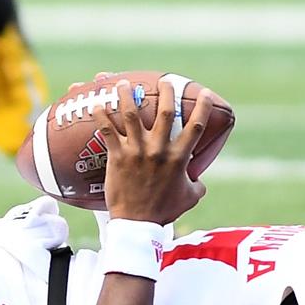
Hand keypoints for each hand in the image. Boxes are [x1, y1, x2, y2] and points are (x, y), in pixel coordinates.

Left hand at [100, 79, 210, 224]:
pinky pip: (107, 131)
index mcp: (179, 158)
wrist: (137, 223)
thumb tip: (199, 180)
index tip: (207, 94)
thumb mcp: (189, 197)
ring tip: (124, 82)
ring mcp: (137, 151)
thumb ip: (196, 184)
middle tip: (166, 81)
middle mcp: (159, 150)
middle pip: (165, 113)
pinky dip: (101, 116)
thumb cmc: (164, 211)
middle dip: (167, 93)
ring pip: (132, 116)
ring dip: (128, 96)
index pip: (195, 128)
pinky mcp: (117, 156)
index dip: (203, 109)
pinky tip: (97, 104)